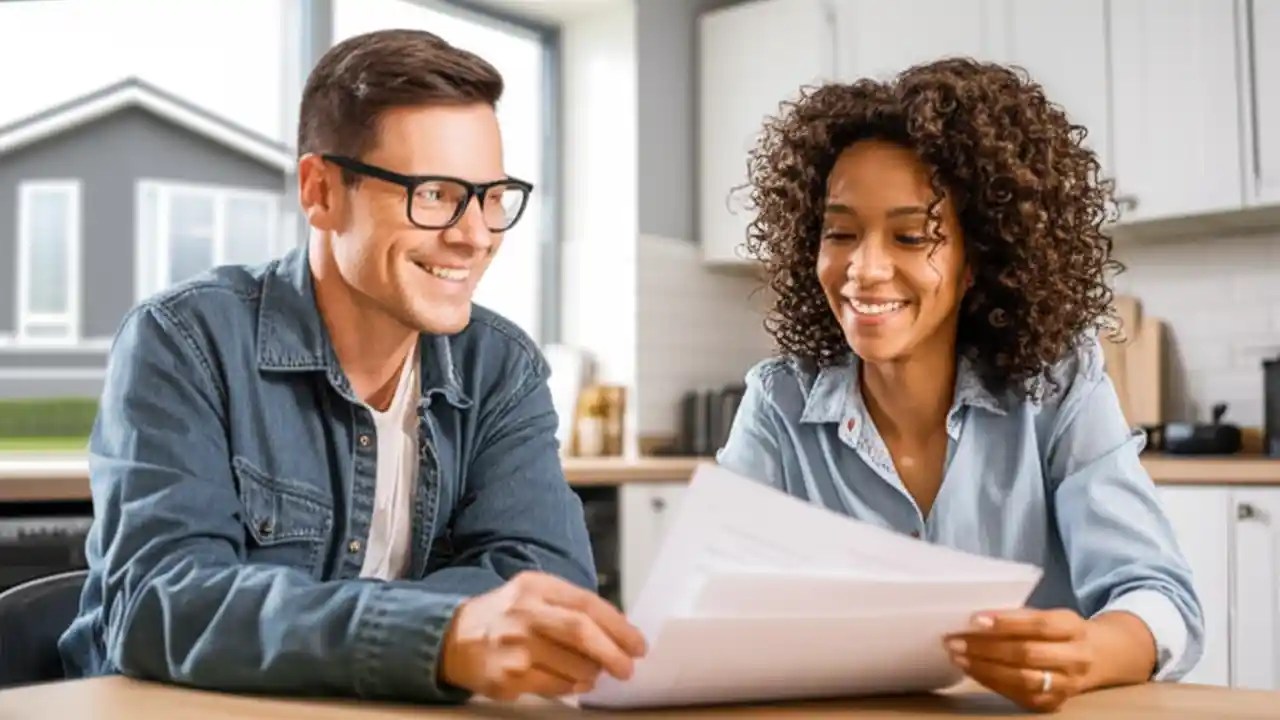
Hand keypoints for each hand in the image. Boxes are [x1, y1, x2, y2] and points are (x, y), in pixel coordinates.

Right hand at [439, 571, 646, 700]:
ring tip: (598, 673)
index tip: (637, 644)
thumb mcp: (534, 595)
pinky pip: (553, 686)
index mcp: (535, 586)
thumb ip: (571, 607)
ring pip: (570, 664)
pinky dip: (572, 686)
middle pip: (579, 631)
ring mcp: (513, 646)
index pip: (586, 604)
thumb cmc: (506, 616)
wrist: (454, 638)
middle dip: (612, 652)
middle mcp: (523, 612)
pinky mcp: (506, 676)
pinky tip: (577, 683)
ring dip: (593, 672)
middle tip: (628, 668)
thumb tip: (617, 632)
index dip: (618, 626)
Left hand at [944, 609, 1096, 712]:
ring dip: (984, 668)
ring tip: (958, 657)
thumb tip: (975, 620)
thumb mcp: (1045, 615)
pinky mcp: (1053, 703)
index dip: (1006, 623)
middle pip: (1028, 654)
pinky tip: (972, 670)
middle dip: (986, 648)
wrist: (1094, 658)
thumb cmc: (1056, 631)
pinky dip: (990, 681)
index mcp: (1073, 627)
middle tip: (955, 641)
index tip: (974, 620)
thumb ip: (1016, 617)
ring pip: (1022, 679)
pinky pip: (1018, 694)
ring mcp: (1066, 685)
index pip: (1040, 625)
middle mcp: (1076, 659)